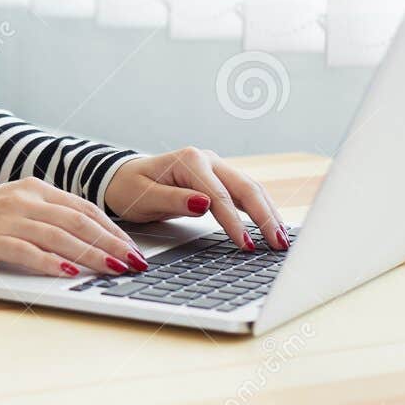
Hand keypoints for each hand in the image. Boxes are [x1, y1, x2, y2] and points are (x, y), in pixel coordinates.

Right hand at [0, 178, 150, 276]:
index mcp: (36, 189)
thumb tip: (93, 237)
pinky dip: (51, 262)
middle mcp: (26, 200)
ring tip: (113, 269)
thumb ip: (52, 215)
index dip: (112, 228)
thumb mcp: (21, 205)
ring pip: (59, 236)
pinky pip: (28, 252)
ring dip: (91, 254)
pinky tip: (70, 272)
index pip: (84, 208)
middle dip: (111, 243)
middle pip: (78, 221)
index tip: (132, 247)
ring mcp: (9, 219)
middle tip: (133, 261)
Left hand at [102, 146, 289, 251]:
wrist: (122, 178)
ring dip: (268, 213)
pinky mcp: (218, 178)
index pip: (219, 196)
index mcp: (189, 161)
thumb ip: (174, 200)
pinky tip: (272, 225)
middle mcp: (207, 160)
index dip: (234, 222)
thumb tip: (204, 204)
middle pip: (245, 188)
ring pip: (250, 189)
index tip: (245, 244)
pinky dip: (260, 209)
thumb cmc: (130, 188)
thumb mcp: (144, 197)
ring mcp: (215, 167)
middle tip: (278, 244)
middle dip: (264, 217)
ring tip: (282, 239)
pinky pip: (244, 193)